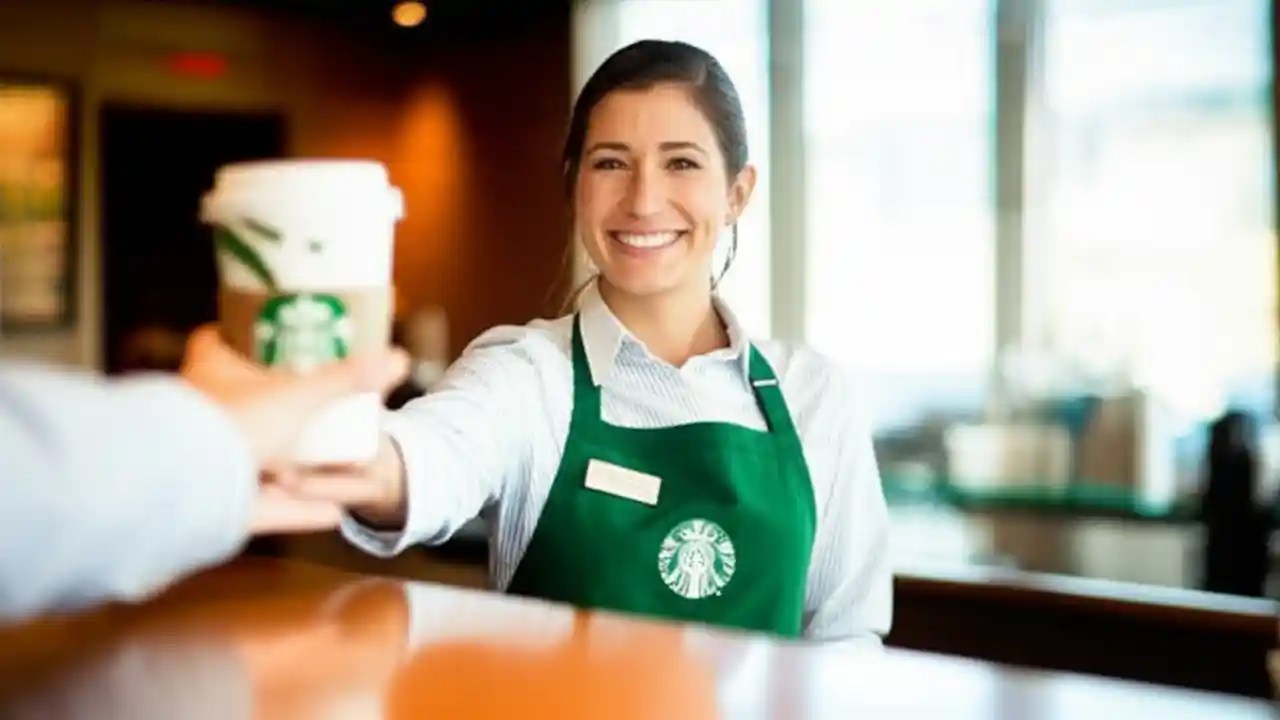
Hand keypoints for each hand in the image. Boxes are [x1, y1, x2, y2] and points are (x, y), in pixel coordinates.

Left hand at [180, 325, 408, 533]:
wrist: (192, 491)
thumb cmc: (235, 424)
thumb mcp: (301, 395)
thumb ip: (347, 379)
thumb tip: (398, 358)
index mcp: (210, 375)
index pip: (215, 340)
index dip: (237, 333)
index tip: (265, 331)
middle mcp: (204, 416)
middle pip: (235, 402)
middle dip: (272, 405)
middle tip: (310, 398)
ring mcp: (212, 463)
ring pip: (252, 458)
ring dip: (289, 464)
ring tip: (328, 461)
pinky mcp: (224, 505)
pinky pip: (269, 506)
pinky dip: (300, 510)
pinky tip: (333, 514)